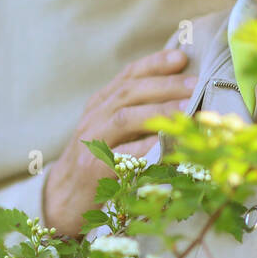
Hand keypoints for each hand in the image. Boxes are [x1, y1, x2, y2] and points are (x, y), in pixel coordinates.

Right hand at [42, 48, 195, 236]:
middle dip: (164, 85)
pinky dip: (147, 147)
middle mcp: (93, 118)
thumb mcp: (110, 132)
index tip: (182, 57)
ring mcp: (91, 142)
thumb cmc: (95, 166)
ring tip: (188, 109)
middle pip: (129, 92)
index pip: (127, 76)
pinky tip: (169, 143)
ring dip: (159, 111)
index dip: (154, 63)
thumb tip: (182, 102)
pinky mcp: (93, 169)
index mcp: (99, 105)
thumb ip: (135, 116)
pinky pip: (122, 154)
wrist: (61, 200)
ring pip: (125, 117)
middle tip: (195, 83)